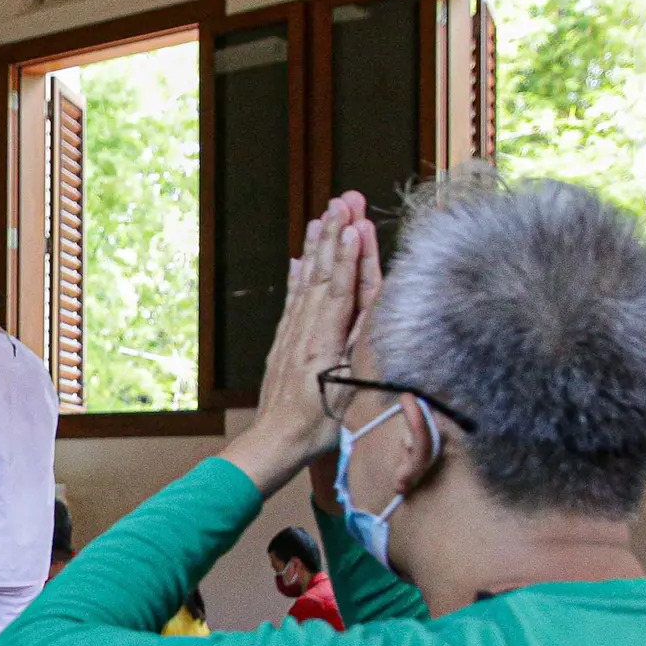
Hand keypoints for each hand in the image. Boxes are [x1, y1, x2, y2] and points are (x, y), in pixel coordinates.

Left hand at [230, 192, 381, 493]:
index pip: (339, 291)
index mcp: (323, 344)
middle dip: (335, 237)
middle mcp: (305, 333)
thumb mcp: (349, 391)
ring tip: (324, 216)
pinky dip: (297, 278)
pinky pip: (292, 303)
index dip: (349, 257)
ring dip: (317, 249)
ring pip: (306, 284)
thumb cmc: (319, 428)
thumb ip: (359, 347)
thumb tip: (370, 305)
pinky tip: (298, 260)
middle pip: (323, 277)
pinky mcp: (284, 344)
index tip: (356, 224)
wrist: (275, 444)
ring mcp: (291, 336)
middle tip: (344, 201)